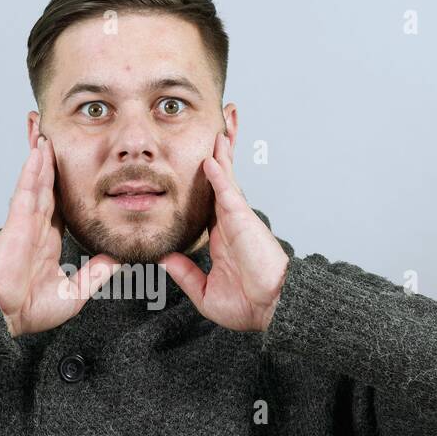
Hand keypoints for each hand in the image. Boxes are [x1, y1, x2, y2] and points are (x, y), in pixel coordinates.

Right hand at [0, 135, 118, 336]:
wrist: (5, 318)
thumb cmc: (29, 309)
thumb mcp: (74, 293)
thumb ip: (94, 275)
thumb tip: (116, 261)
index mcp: (48, 239)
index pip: (59, 201)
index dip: (63, 180)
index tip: (70, 161)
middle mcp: (36, 225)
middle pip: (45, 182)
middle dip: (47, 157)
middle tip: (50, 130)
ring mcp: (25, 222)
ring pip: (36, 180)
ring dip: (39, 154)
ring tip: (43, 129)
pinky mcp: (16, 223)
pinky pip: (27, 191)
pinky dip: (32, 170)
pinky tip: (37, 151)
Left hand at [159, 131, 288, 331]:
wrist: (271, 309)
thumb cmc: (247, 305)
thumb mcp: (205, 292)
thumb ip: (185, 275)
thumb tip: (165, 261)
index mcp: (221, 237)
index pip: (209, 201)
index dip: (206, 180)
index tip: (202, 162)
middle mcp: (230, 222)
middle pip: (222, 179)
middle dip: (221, 153)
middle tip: (220, 126)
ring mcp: (237, 219)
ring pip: (227, 178)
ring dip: (222, 152)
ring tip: (219, 126)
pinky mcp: (243, 221)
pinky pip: (228, 193)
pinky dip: (219, 174)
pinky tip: (212, 157)